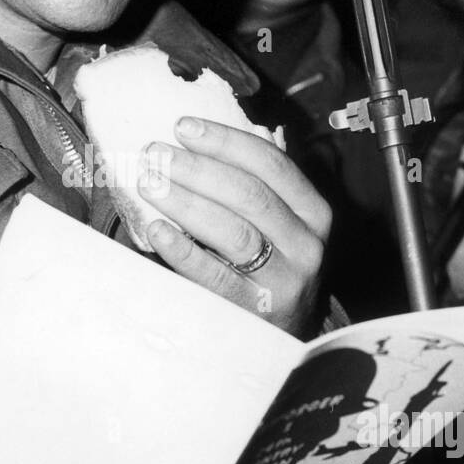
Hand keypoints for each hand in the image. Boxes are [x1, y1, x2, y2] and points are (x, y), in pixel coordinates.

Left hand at [138, 117, 331, 336]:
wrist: (288, 336)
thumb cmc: (274, 267)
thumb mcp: (280, 225)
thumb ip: (255, 184)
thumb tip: (198, 138)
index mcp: (312, 211)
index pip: (271, 164)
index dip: (225, 141)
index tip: (183, 127)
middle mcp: (305, 244)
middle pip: (249, 194)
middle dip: (198, 168)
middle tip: (156, 154)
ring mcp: (283, 280)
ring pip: (234, 232)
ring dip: (187, 202)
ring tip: (150, 183)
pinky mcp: (256, 311)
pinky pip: (216, 277)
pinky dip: (185, 251)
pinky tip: (159, 230)